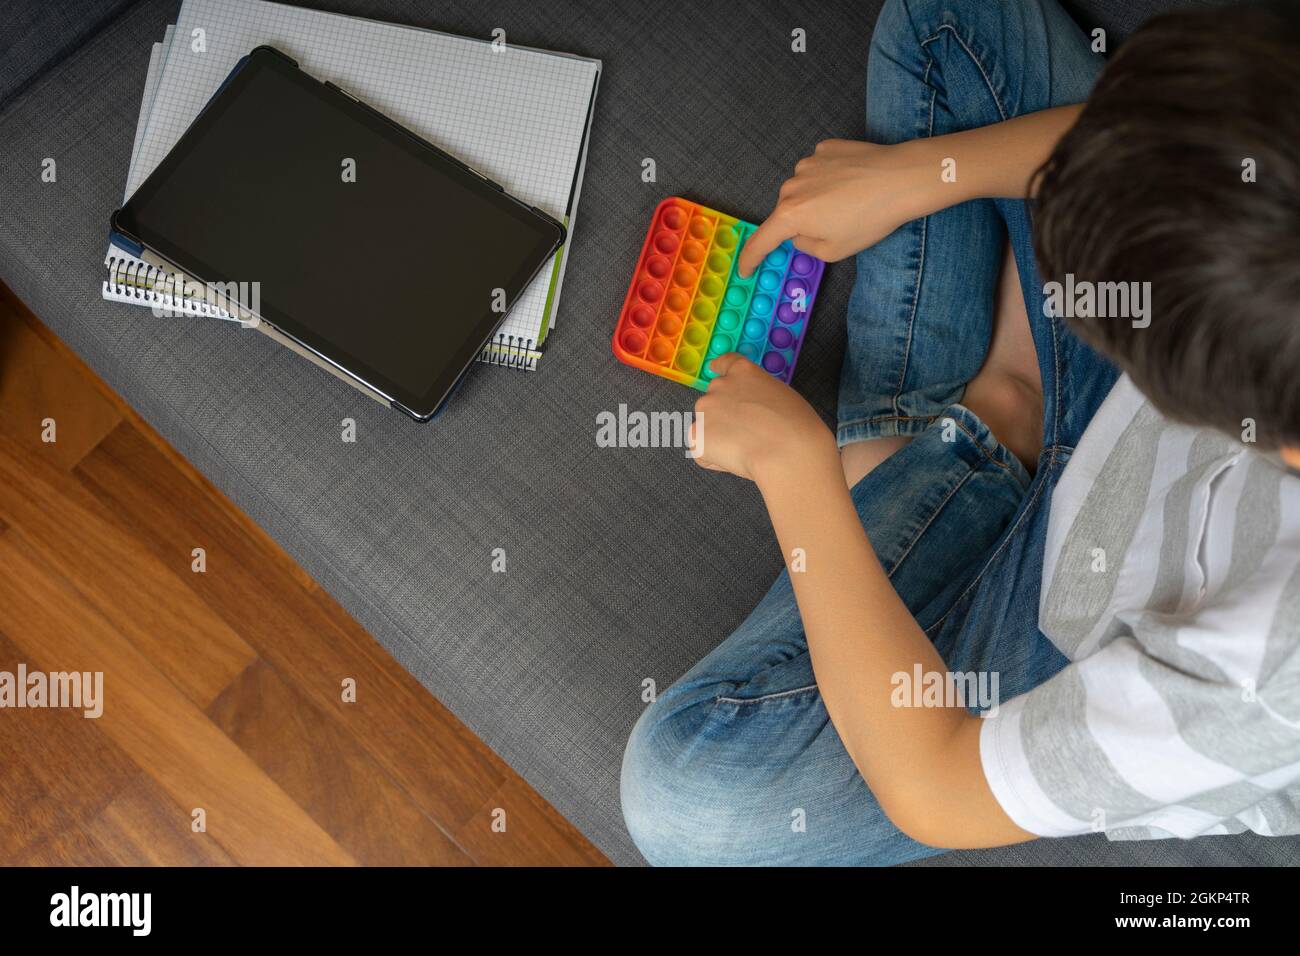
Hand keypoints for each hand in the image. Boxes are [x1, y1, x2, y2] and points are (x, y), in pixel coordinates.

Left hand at [689, 353, 836, 484]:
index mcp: (743, 371)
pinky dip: (714, 459)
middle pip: (713, 401)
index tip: (715, 368)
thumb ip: (758, 395)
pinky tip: (736, 460)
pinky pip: (702, 451)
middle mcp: (719, 386)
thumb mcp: (780, 395)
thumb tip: (751, 410)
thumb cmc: (796, 426)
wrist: (786, 450)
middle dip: (723, 417)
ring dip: (718, 439)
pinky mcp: (696, 435)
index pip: (725, 363)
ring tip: (745, 449)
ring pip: (706, 428)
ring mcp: (705, 410)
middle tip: (746, 434)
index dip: (719, 367)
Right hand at [737, 138, 937, 276]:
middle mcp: (791, 186)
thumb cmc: (870, 219)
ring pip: (802, 189)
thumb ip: (807, 246)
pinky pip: (818, 169)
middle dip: (800, 223)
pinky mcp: (826, 148)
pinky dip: (828, 178)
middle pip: (785, 212)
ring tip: (848, 204)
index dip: (751, 259)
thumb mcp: (835, 251)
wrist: (901, 178)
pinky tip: (851, 183)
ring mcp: (808, 163)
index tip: (746, 269)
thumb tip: (801, 234)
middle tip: (833, 229)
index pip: (760, 241)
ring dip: (815, 199)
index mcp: (790, 215)